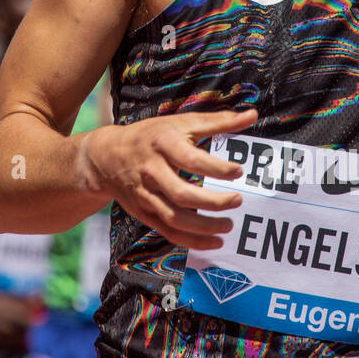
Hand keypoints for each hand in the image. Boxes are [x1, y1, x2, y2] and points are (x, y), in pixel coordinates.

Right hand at [77, 108, 256, 249]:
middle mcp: (152, 170)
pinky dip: (192, 241)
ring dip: (204, 227)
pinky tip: (214, 242)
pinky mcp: (144, 212)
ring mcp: (146, 194)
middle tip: (237, 200)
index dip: (216, 168)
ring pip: (175, 218)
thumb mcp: (180, 122)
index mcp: (163, 144)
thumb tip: (252, 115)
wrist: (106, 156)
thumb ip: (218, 121)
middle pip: (182, 194)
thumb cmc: (152, 135)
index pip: (191, 159)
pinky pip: (168, 231)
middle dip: (212, 202)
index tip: (239, 172)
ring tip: (228, 225)